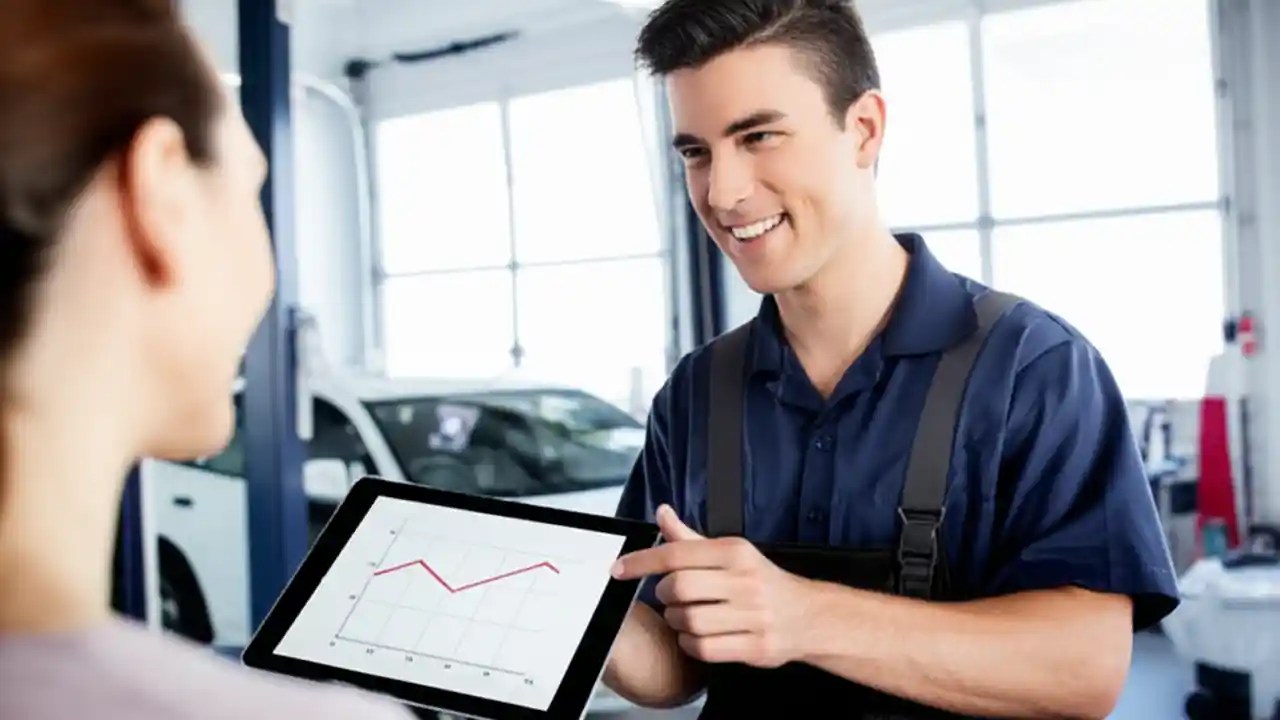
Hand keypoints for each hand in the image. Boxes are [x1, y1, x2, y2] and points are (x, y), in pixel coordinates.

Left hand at [611, 504, 815, 668]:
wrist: (808, 617)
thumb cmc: (762, 582)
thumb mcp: (730, 554)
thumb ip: (690, 538)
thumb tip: (662, 512)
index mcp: (736, 553)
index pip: (677, 553)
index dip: (642, 561)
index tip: (618, 569)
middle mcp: (745, 581)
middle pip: (679, 588)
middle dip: (665, 595)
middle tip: (672, 596)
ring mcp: (753, 616)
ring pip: (688, 621)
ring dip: (677, 622)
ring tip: (687, 616)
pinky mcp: (756, 647)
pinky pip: (704, 648)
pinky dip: (691, 644)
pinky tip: (698, 635)